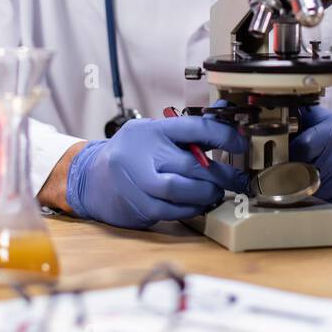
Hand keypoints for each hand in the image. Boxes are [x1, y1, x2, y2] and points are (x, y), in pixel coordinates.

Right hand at [65, 116, 249, 229]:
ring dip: (207, 193)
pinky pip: (174, 211)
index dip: (224, 135)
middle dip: (222, 174)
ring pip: (183, 190)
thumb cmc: (130, 154)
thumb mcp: (154, 134)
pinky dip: (192, 209)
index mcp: (153, 130)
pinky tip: (198, 205)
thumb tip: (225, 120)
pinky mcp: (139, 206)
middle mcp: (144, 153)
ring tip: (216, 193)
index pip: (194, 127)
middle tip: (238, 179)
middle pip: (192, 164)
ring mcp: (139, 181)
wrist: (89, 178)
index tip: (242, 144)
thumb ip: (187, 133)